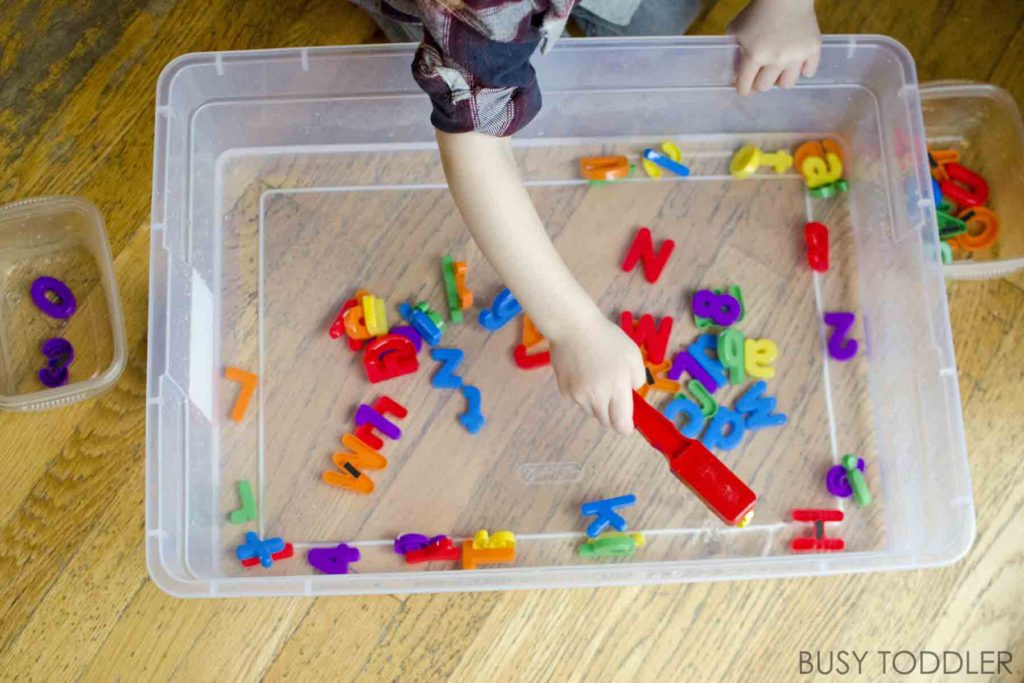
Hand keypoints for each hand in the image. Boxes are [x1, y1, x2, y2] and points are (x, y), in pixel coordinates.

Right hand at [548, 315, 646, 435]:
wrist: (572, 327)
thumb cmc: (607, 339)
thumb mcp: (633, 355)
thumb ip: (638, 380)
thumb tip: (631, 394)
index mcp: (617, 389)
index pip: (621, 424)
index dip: (626, 427)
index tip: (628, 424)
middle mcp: (596, 397)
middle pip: (606, 422)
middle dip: (613, 416)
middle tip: (614, 399)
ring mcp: (578, 396)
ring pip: (591, 412)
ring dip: (597, 404)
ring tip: (597, 380)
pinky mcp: (565, 392)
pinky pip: (578, 401)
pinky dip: (583, 394)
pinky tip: (583, 374)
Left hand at [729, 0, 821, 94]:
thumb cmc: (757, 12)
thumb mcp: (736, 31)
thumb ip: (732, 53)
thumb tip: (733, 76)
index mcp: (754, 55)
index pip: (745, 86)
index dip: (742, 88)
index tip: (744, 87)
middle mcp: (776, 59)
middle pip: (765, 87)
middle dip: (760, 82)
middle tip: (761, 74)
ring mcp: (796, 55)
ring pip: (787, 84)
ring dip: (780, 79)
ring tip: (778, 68)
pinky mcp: (812, 49)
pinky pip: (808, 71)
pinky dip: (802, 69)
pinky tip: (796, 62)